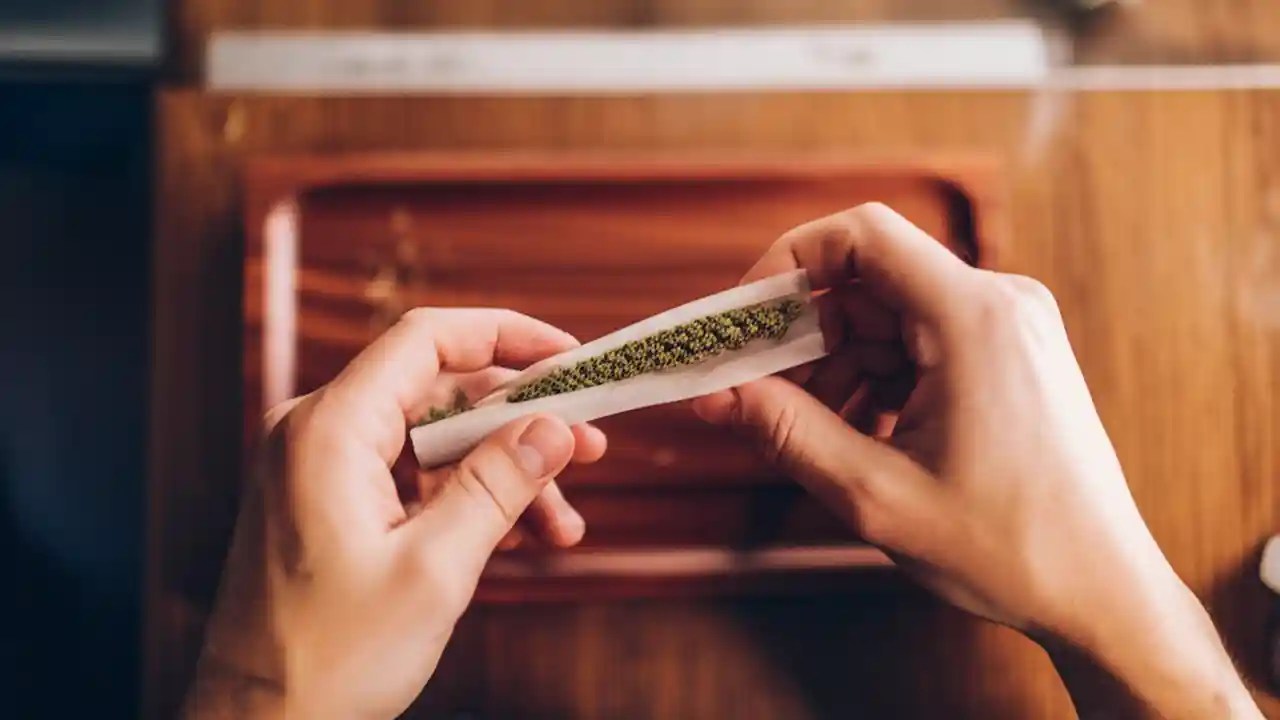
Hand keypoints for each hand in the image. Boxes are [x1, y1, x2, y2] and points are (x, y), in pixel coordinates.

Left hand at [183, 308, 605, 719]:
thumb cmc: (330, 659)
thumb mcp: (434, 570)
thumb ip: (497, 485)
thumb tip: (554, 427)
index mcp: (329, 430)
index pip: (428, 340)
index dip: (508, 336)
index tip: (570, 358)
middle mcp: (317, 434)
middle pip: (438, 392)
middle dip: (519, 421)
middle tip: (588, 448)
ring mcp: (319, 470)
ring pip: (431, 442)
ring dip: (501, 473)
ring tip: (562, 522)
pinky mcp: (327, 505)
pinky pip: (408, 478)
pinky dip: (463, 500)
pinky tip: (517, 536)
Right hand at [693, 204, 1261, 717]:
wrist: (1104, 592)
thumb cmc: (1007, 548)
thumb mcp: (875, 495)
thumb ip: (786, 432)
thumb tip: (715, 394)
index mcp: (973, 319)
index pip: (862, 235)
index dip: (787, 263)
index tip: (741, 318)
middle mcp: (999, 304)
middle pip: (867, 282)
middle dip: (801, 335)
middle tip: (751, 391)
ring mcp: (1009, 329)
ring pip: (888, 318)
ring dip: (833, 365)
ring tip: (802, 432)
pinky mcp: (1009, 357)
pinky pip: (918, 344)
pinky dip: (873, 379)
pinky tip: (851, 435)